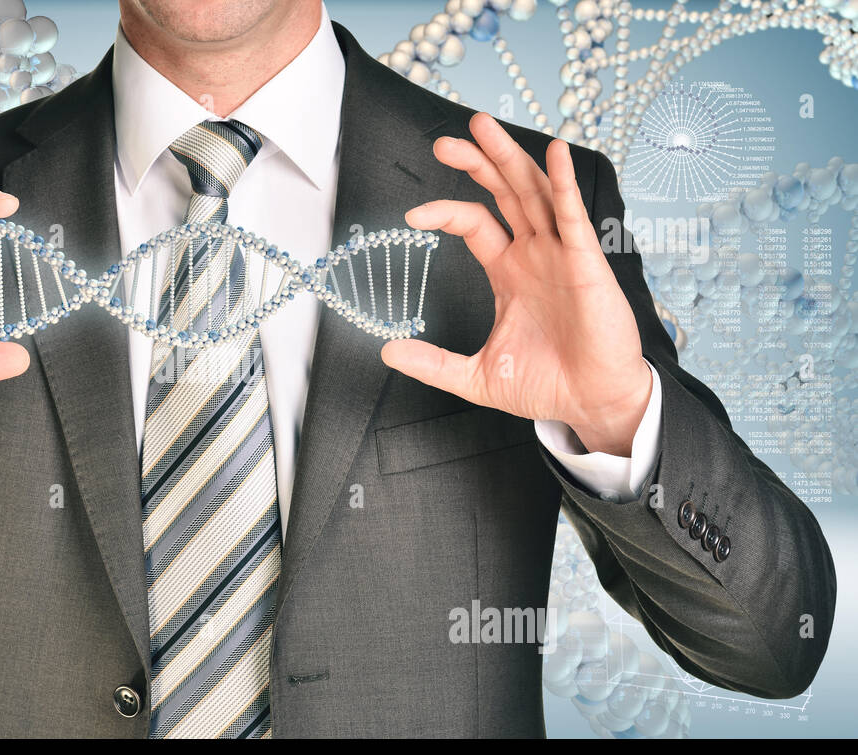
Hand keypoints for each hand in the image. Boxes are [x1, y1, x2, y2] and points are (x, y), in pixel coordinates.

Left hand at [381, 112, 651, 456]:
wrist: (589, 403)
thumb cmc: (545, 385)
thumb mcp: (476, 376)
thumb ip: (433, 364)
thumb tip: (389, 351)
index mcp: (508, 270)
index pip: (474, 222)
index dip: (444, 212)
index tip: (412, 217)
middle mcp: (535, 253)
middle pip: (504, 192)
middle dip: (476, 162)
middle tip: (445, 142)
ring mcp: (562, 253)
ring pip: (535, 191)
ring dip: (510, 157)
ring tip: (485, 127)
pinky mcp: (588, 263)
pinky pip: (574, 215)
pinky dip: (564, 183)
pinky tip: (554, 153)